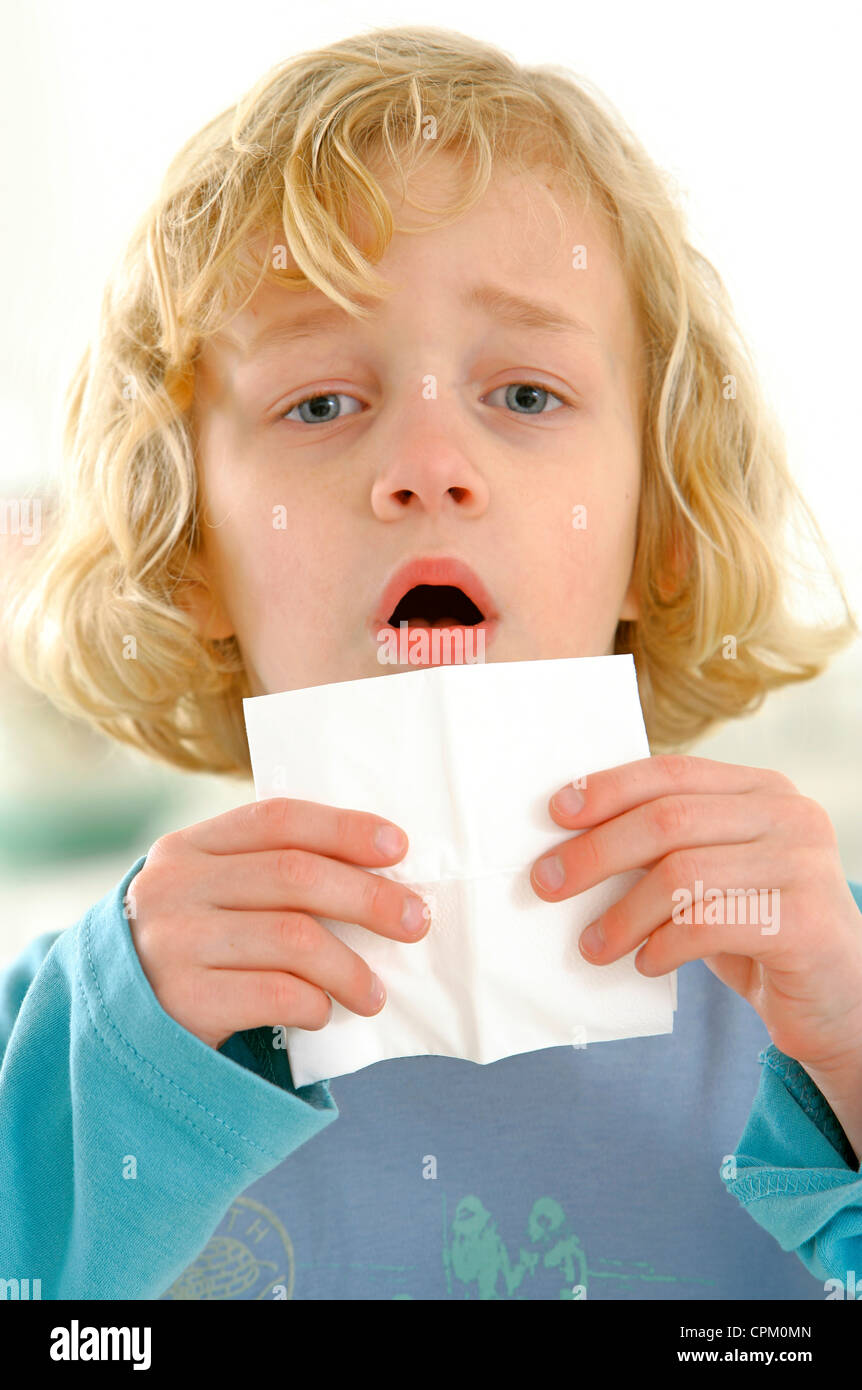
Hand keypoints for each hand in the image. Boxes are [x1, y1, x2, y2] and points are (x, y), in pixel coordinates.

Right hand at [126, 798, 429, 1050]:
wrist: (116, 1027)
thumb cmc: (192, 954)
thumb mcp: (211, 898)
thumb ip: (268, 877)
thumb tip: (381, 877)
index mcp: (188, 847)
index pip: (277, 819)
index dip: (344, 828)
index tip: (399, 848)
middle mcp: (174, 886)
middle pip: (295, 875)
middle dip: (368, 898)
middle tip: (416, 922)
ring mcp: (172, 942)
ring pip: (294, 937)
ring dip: (351, 967)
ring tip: (375, 993)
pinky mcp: (181, 1001)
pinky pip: (276, 993)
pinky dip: (315, 1003)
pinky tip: (325, 1012)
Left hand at [529, 755, 861, 1083]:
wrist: (837, 1000)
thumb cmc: (758, 932)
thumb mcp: (714, 875)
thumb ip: (666, 848)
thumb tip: (570, 842)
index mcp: (763, 789)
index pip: (672, 773)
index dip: (608, 788)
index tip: (556, 813)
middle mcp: (789, 815)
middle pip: (668, 819)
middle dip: (596, 851)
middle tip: (547, 884)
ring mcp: (804, 865)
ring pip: (681, 874)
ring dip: (622, 914)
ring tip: (594, 945)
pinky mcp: (805, 922)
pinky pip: (707, 925)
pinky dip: (662, 946)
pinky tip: (646, 963)